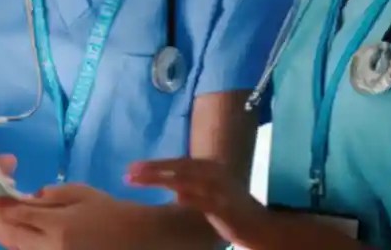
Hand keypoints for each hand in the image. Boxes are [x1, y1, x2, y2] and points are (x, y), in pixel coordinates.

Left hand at [0, 184, 130, 249]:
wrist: (138, 239)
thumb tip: (24, 199)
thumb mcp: (80, 194)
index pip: (16, 216)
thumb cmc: (111, 212)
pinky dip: (14, 244)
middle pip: (10, 237)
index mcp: (59, 227)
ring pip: (16, 249)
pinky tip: (4, 233)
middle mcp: (52, 249)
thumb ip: (48, 197)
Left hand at [126, 158, 264, 247]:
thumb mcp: (210, 192)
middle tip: (129, 172)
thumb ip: (191, 186)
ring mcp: (219, 189)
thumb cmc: (232, 209)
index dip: (155, 165)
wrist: (261, 226)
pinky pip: (202, 200)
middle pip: (178, 167)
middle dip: (152, 169)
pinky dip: (188, 197)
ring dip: (160, 179)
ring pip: (184, 180)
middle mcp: (214, 173)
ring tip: (138, 180)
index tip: (132, 168)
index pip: (178, 162)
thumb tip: (172, 187)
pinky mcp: (223, 207)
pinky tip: (174, 197)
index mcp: (210, 167)